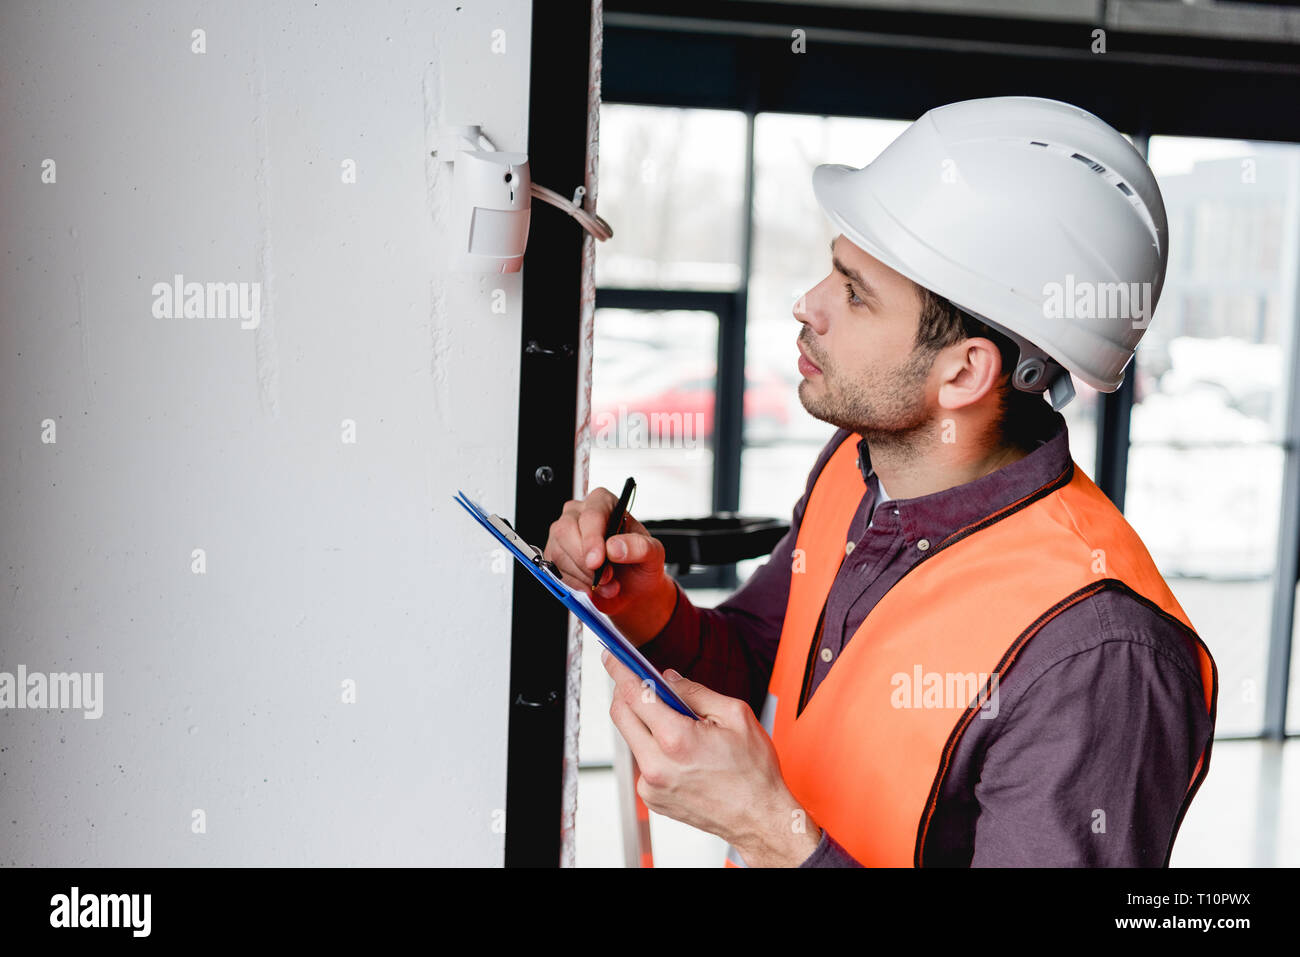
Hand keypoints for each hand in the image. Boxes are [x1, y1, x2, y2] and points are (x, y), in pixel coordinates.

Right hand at [543, 488, 676, 642]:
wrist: (632, 588)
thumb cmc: (640, 564)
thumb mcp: (653, 554)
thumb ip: (640, 547)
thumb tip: (614, 547)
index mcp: (604, 503)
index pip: (592, 515)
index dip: (592, 539)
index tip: (597, 562)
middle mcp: (579, 513)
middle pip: (566, 531)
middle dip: (585, 562)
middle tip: (607, 579)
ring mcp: (562, 534)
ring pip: (559, 553)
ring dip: (583, 577)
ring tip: (607, 586)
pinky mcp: (554, 555)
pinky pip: (555, 571)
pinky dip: (574, 586)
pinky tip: (591, 590)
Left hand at [601, 649, 821, 866]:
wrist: (759, 819)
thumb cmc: (753, 772)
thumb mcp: (734, 715)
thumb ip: (695, 692)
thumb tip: (668, 678)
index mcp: (676, 739)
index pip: (634, 694)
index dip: (620, 670)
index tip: (611, 656)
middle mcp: (656, 765)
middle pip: (621, 715)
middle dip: (626, 692)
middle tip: (640, 680)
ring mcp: (651, 785)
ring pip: (633, 738)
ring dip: (646, 722)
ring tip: (679, 724)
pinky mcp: (652, 798)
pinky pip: (644, 761)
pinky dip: (655, 748)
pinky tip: (682, 752)